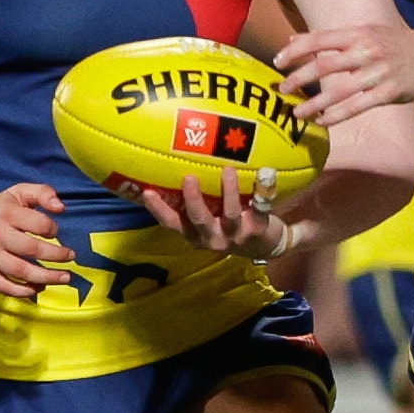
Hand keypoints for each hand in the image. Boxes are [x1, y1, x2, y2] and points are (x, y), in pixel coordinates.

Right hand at [0, 181, 74, 298]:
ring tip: (64, 277)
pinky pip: (3, 286)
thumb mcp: (18, 192)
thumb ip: (43, 193)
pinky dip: (22, 291)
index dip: (53, 229)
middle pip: (31, 249)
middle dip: (56, 255)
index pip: (38, 223)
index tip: (56, 232)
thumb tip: (61, 208)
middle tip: (71, 257)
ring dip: (46, 277)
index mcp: (7, 213)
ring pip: (20, 271)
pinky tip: (39, 288)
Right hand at [134, 165, 289, 259]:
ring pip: (230, 214)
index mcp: (195, 234)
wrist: (266, 246)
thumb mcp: (208, 219)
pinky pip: (261, 206)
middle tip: (188, 178)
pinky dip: (264, 188)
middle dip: (193, 199)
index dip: (158, 210)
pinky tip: (266, 172)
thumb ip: (194, 202)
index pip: (172, 223)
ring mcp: (235, 235)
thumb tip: (174, 165)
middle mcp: (212, 237)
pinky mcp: (257, 228)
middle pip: (198, 220)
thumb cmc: (227, 225)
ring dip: (229, 191)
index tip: (147, 192)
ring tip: (227, 170)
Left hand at [276, 23, 413, 126]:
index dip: (296, 51)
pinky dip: (336, 116)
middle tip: (282, 90)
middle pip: (324, 66)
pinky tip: (322, 122)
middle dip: (299, 79)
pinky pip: (357, 107)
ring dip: (314, 104)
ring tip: (297, 113)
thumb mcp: (364, 31)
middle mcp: (366, 51)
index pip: (319, 39)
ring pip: (339, 91)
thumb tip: (293, 40)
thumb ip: (329, 37)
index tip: (278, 62)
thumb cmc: (393, 43)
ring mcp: (378, 73)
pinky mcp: (388, 93)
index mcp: (358, 33)